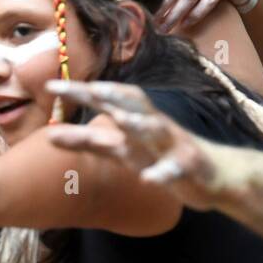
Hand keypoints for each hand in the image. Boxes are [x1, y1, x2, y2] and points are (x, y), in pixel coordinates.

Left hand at [45, 80, 218, 208]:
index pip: (106, 99)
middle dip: (112, 95)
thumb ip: (86, 142)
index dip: (82, 91)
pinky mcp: (189, 166)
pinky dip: (163, 172)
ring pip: (158, 129)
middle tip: (91, 88)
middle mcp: (153, 125)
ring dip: (140, 124)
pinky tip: (149, 179)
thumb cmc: (157, 155)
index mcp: (134, 119)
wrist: (214, 175)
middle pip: (132, 105)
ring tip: (121, 119)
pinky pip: (176, 168)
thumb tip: (48, 135)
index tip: (51, 84)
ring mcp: (172, 144)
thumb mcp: (120, 150)